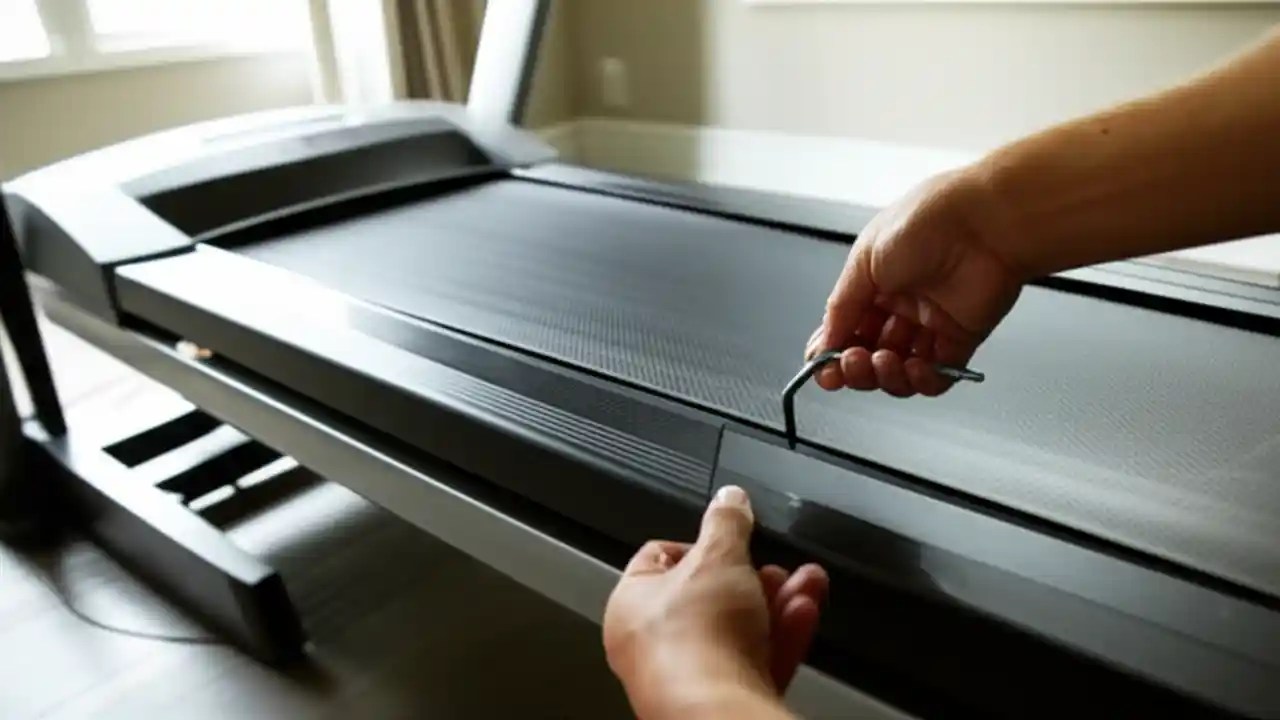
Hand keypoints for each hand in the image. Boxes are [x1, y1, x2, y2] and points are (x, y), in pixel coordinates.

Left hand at [603, 486, 828, 718]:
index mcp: (631, 604)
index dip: (700, 542)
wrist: (718, 711)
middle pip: (708, 596)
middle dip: (751, 576)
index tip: (730, 535)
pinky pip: (756, 660)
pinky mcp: (724, 700)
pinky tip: (805, 613)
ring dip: (776, 602)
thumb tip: (730, 499)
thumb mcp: (719, 557)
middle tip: (770, 565)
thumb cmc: (695, 642)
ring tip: (805, 582)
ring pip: (739, 630)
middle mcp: (653, 645)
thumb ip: (728, 522)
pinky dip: (781, 636)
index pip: (660, 559)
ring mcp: (690, 677)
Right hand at [805, 169, 1023, 396]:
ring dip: (886, 375)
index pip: (845, 329)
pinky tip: (914, 369)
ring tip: (883, 362)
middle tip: (851, 364)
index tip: (823, 367)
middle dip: (856, 367)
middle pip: (870, 354)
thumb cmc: (929, 221)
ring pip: (900, 369)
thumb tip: (824, 341)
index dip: (832, 352)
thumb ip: (842, 306)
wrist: (985, 221)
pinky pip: (939, 373)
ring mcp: (931, 323)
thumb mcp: (864, 260)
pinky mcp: (961, 337)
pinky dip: (923, 381)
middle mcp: (901, 304)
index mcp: (874, 282)